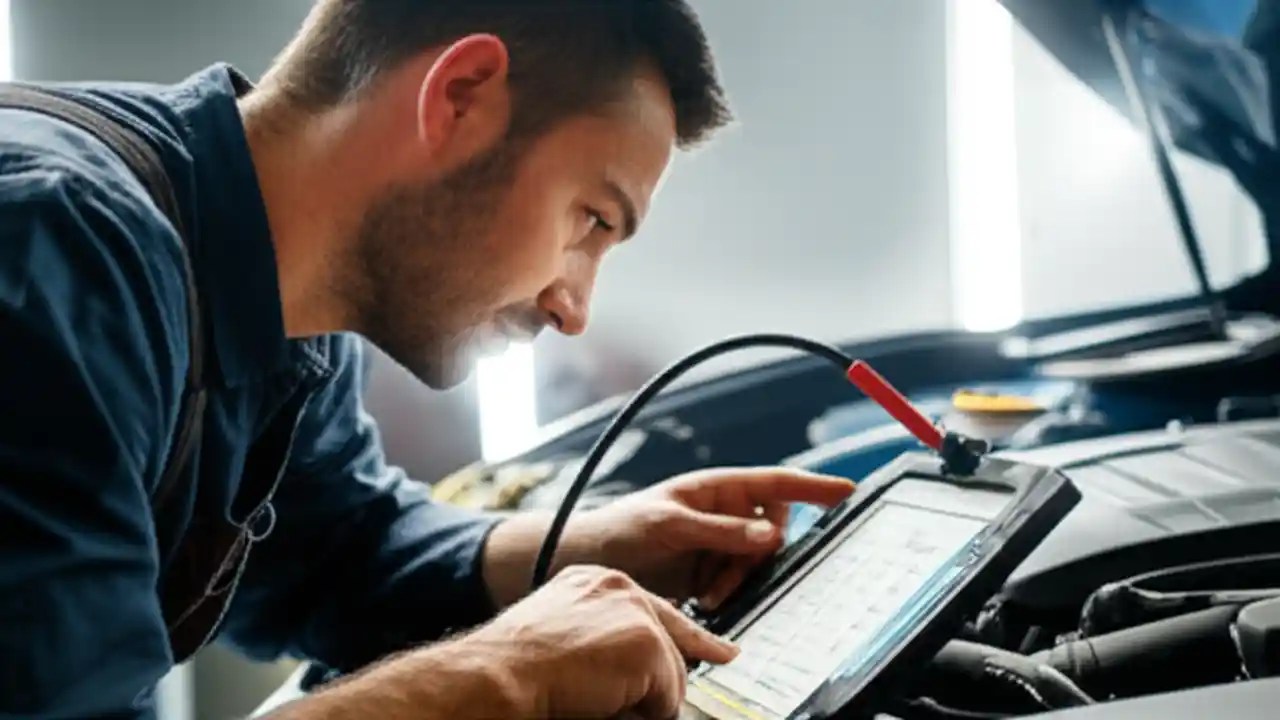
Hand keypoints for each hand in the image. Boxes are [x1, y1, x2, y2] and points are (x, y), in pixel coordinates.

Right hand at [467, 564, 738, 718]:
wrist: (496, 675)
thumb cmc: (510, 667)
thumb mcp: (557, 636)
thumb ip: (598, 638)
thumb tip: (633, 672)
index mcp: (596, 581)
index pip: (657, 608)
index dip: (692, 637)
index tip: (723, 651)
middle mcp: (621, 586)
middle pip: (672, 643)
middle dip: (664, 682)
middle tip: (633, 701)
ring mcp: (636, 612)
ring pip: (672, 676)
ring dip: (642, 702)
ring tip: (594, 700)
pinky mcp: (647, 645)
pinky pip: (667, 700)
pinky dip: (641, 715)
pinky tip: (603, 705)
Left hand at [570, 467, 853, 607]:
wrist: (591, 562)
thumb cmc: (623, 529)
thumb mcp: (669, 526)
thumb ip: (720, 531)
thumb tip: (771, 535)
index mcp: (718, 488)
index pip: (777, 483)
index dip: (814, 486)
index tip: (848, 490)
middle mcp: (725, 514)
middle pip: (774, 532)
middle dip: (758, 556)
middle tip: (728, 576)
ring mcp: (720, 544)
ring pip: (759, 563)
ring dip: (738, 581)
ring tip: (706, 594)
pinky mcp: (713, 573)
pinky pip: (742, 584)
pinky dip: (729, 594)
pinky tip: (703, 600)